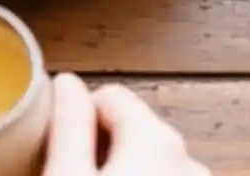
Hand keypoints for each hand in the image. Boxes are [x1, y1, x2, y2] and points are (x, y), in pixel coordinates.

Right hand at [44, 74, 209, 175]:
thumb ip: (69, 127)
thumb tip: (67, 83)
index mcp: (157, 140)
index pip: (111, 96)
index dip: (80, 115)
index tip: (61, 145)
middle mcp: (188, 159)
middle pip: (133, 130)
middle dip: (103, 149)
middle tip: (74, 174)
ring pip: (149, 162)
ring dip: (124, 172)